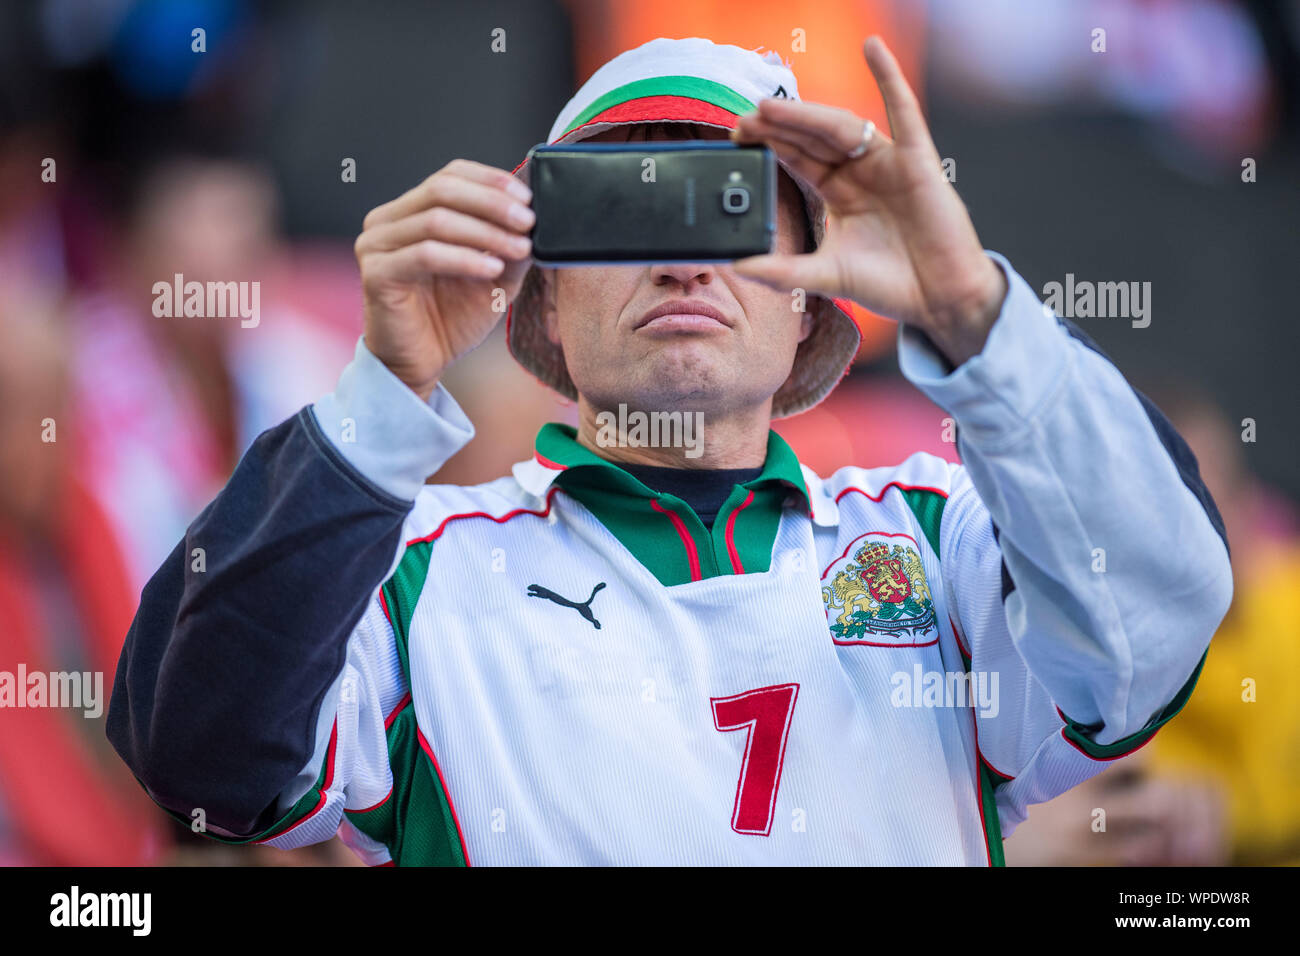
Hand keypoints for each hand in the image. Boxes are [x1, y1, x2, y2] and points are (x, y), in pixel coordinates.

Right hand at [354, 159, 535, 399]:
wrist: (422, 363)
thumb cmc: (451, 318)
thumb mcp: (493, 276)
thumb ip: (509, 245)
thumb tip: (534, 218)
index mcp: (411, 211)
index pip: (451, 175)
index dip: (491, 181)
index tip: (528, 198)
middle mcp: (387, 221)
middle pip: (443, 189)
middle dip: (493, 203)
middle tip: (528, 220)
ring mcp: (376, 245)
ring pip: (436, 220)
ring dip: (485, 233)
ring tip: (519, 248)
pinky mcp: (376, 274)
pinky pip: (426, 255)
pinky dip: (465, 258)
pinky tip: (492, 268)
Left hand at [729, 36, 1007, 366]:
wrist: (939, 297)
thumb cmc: (890, 285)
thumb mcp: (825, 275)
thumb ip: (782, 271)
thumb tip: (739, 266)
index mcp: (838, 193)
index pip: (797, 158)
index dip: (769, 143)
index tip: (737, 135)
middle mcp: (860, 171)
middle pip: (812, 137)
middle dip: (778, 126)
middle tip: (745, 118)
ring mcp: (888, 162)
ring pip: (842, 126)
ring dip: (806, 114)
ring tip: (771, 107)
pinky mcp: (917, 159)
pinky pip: (904, 110)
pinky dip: (890, 76)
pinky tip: (873, 49)